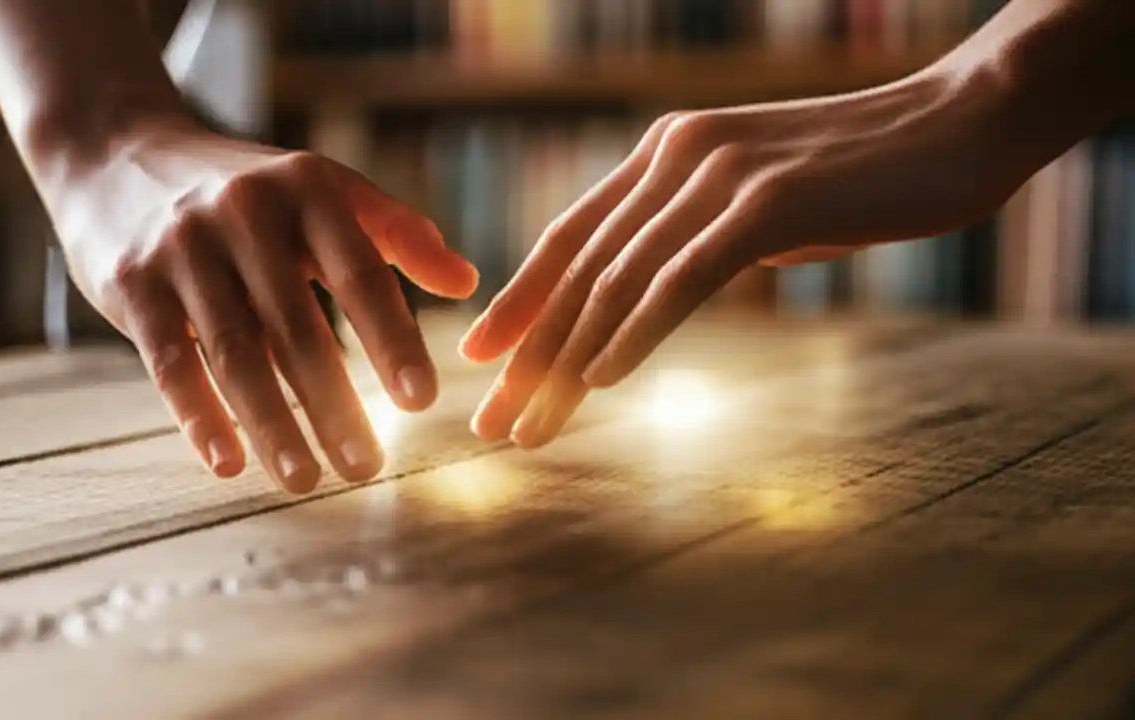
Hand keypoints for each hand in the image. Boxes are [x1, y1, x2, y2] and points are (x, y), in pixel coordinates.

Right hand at [50, 121, 477, 491]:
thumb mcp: (321, 189)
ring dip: (273, 424)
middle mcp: (246, 213)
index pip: (361, 273)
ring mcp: (183, 248)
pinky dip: (200, 417)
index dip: (393, 339)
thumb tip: (467, 283)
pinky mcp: (132, 283)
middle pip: (297, 325)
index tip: (423, 401)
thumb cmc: (245, 189)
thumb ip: (396, 233)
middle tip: (369, 467)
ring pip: (236, 351)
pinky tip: (229, 465)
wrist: (116, 154)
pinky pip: (170, 361)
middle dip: (335, 403)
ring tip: (307, 481)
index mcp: (307, 189)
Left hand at [460, 68, 1034, 447]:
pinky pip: (683, 280)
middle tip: (487, 419)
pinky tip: (600, 380)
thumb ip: (697, 233)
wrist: (960, 123)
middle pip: (579, 271)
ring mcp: (719, 175)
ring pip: (618, 283)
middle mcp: (676, 155)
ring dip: (567, 365)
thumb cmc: (859, 173)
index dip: (519, 301)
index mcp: (664, 153)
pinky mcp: (768, 203)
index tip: (479, 358)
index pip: (571, 238)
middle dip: (528, 353)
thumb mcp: (756, 201)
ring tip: (531, 426)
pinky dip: (635, 333)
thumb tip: (650, 293)